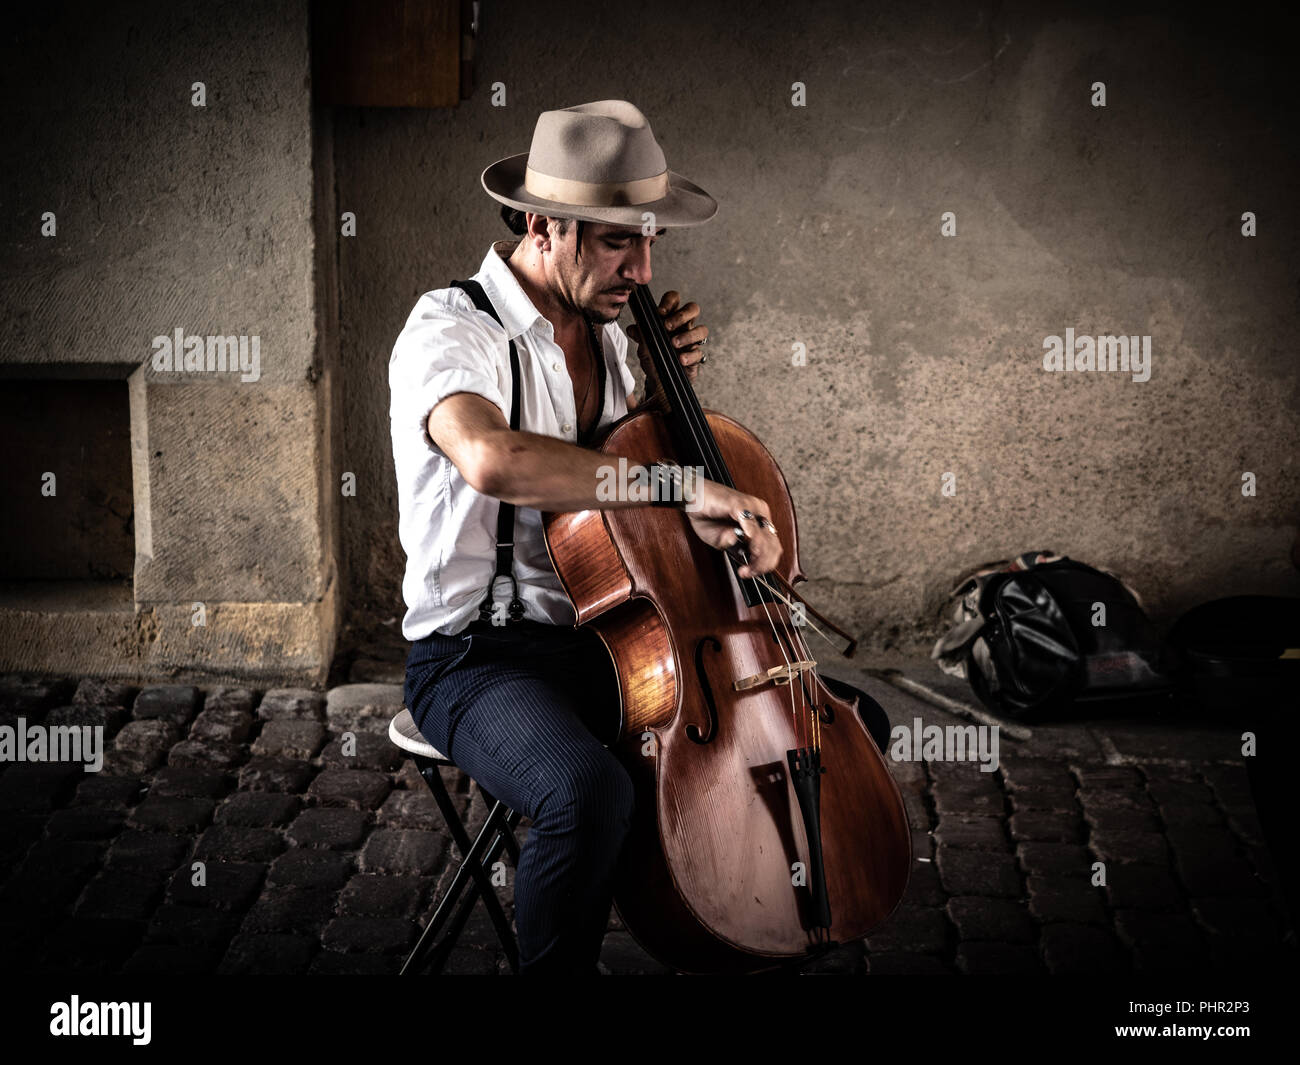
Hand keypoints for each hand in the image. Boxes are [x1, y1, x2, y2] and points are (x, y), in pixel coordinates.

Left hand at [626, 290, 708, 410]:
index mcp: (670, 318)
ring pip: (702, 329)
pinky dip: (689, 356)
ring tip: (674, 344)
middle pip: (693, 309)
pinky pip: (699, 353)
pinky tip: (680, 360)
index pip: (674, 300)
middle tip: (668, 326)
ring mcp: (692, 341)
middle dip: (682, 315)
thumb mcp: (643, 347)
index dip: (669, 302)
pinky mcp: (696, 357)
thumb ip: (640, 336)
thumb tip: (632, 328)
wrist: (659, 383)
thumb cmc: (654, 360)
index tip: (660, 312)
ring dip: (688, 335)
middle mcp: (683, 327)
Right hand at [683, 478, 780, 578]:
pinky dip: (750, 537)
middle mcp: (759, 512)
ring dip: (756, 557)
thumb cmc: (706, 514)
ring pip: (764, 538)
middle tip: (747, 573)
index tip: (751, 574)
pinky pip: (749, 522)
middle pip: (772, 545)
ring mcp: (751, 507)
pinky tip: (744, 546)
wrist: (691, 495)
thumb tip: (745, 554)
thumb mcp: (720, 540)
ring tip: (744, 567)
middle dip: (761, 565)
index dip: (765, 565)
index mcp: (759, 520)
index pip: (773, 547)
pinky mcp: (738, 503)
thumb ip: (734, 548)